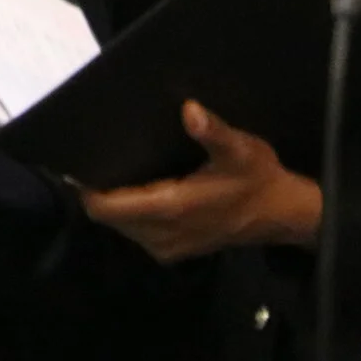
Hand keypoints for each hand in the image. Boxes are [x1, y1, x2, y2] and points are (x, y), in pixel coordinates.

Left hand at [78, 102, 321, 262]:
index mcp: (171, 208)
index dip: (88, 188)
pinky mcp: (173, 251)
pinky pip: (137, 233)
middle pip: (109, 217)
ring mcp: (167, 247)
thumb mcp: (240, 148)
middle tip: (99, 159)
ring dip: (116, 204)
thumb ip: (212, 131)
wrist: (281, 215)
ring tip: (117, 171)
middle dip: (100, 192)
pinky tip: (140, 189)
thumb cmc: (257, 178)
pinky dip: (131, 214)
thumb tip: (189, 110)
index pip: (108, 208)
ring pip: (121, 226)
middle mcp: (162, 234)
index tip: (80, 163)